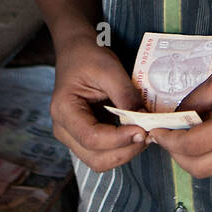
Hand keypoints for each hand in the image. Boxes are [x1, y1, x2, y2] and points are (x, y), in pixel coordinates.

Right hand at [49, 32, 148, 171]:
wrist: (76, 51)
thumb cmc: (88, 56)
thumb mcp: (109, 69)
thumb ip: (126, 96)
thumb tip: (145, 121)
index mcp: (64, 110)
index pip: (92, 138)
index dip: (120, 139)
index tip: (143, 129)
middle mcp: (63, 129)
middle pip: (96, 158)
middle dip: (125, 151)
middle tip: (148, 134)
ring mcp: (73, 136)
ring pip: (100, 161)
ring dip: (125, 152)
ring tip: (143, 133)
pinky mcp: (84, 137)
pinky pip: (103, 153)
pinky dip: (121, 148)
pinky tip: (134, 132)